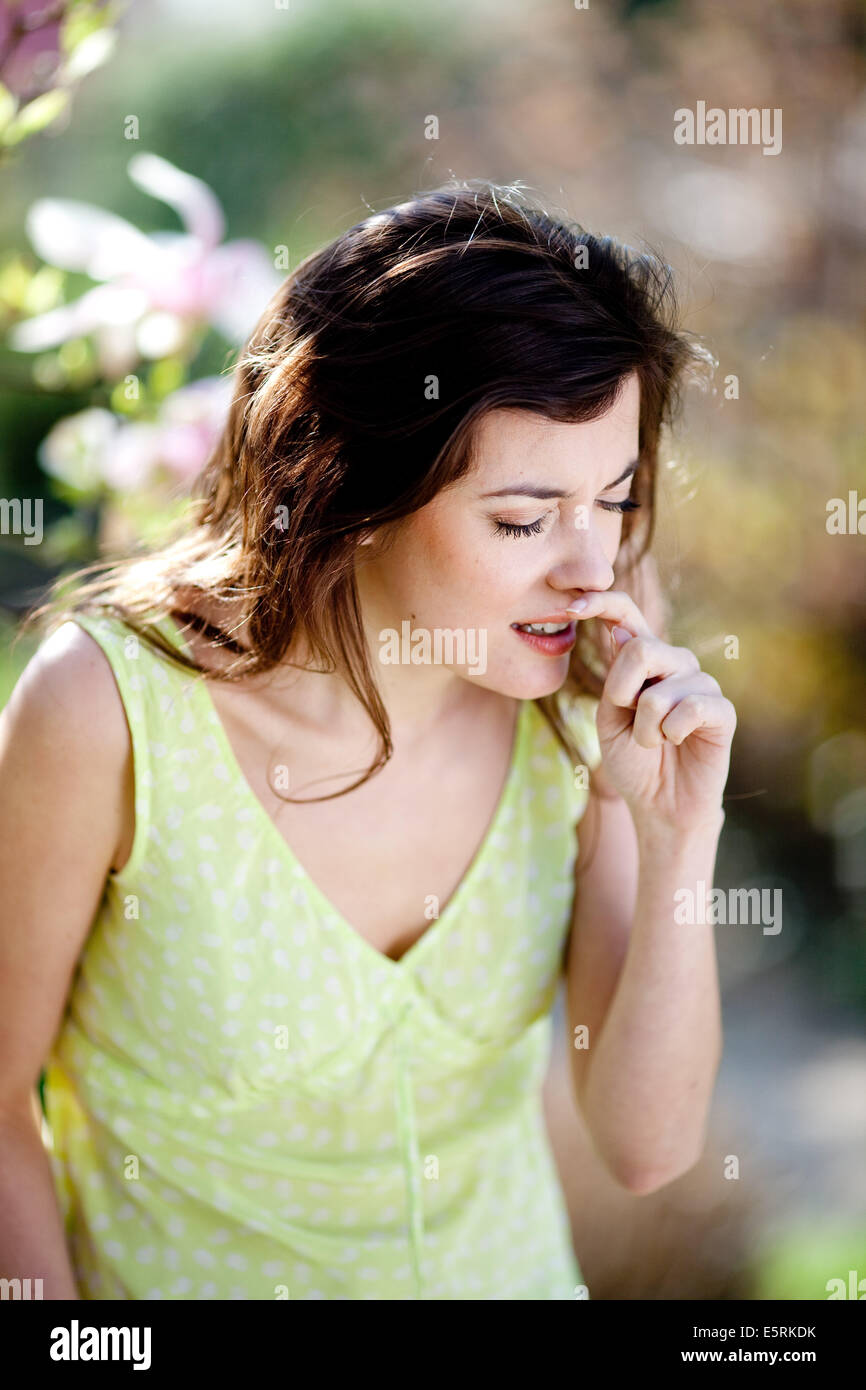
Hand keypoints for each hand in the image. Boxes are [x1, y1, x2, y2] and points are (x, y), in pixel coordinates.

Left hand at [566, 590, 735, 835]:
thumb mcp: (608, 718)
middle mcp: (675, 662)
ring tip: (655, 741)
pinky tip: (676, 742)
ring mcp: (701, 683)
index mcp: (642, 657)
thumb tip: (621, 631)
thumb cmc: (632, 758)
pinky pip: (690, 709)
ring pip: (658, 692)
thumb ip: (614, 679)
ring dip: (645, 730)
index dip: (600, 602)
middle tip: (629, 719)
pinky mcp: (722, 710)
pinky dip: (670, 734)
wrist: (659, 803)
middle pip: (641, 648)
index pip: (625, 614)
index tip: (572, 606)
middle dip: (622, 693)